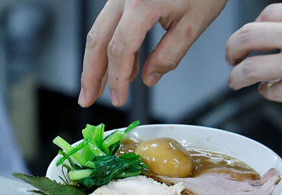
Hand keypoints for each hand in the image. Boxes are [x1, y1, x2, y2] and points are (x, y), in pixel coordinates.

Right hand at [79, 0, 226, 106]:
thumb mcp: (194, 25)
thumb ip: (170, 54)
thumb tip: (149, 78)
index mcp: (142, 3)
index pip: (120, 49)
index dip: (116, 78)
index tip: (118, 98)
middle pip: (98, 39)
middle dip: (91, 73)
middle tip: (87, 98)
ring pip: (98, 31)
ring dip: (95, 62)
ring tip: (97, 87)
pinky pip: (109, 23)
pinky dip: (109, 47)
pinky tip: (119, 68)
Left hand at [225, 1, 281, 119]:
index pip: (266, 15)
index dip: (254, 29)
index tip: (252, 40)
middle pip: (247, 36)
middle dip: (232, 48)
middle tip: (231, 58)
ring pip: (250, 67)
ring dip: (238, 76)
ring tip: (236, 81)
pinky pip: (271, 91)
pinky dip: (267, 92)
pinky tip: (272, 92)